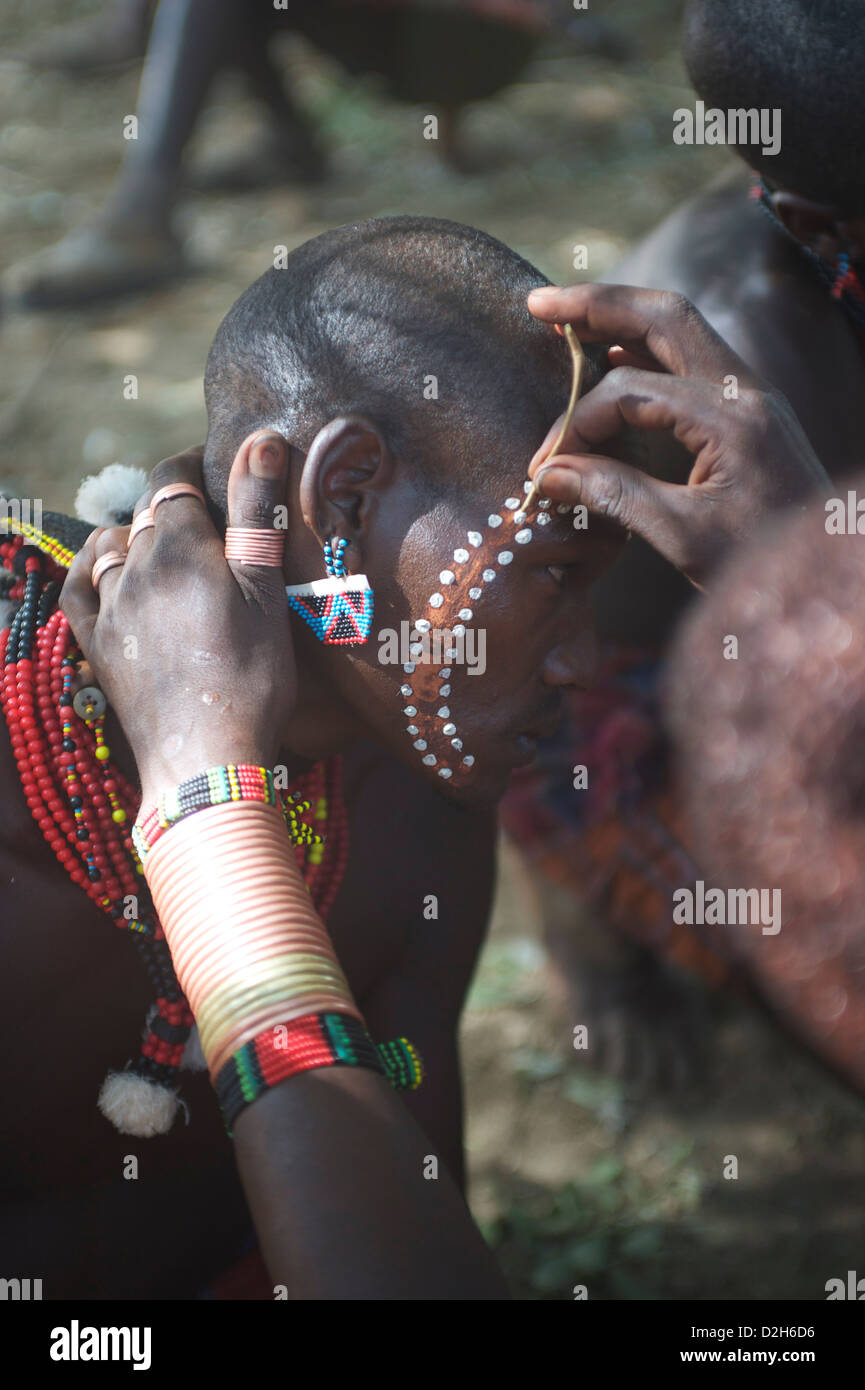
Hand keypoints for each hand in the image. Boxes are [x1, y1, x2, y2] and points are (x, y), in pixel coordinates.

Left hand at [61, 431, 294, 804]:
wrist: (208, 759)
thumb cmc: (252, 679)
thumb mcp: (267, 591)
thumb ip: (257, 511)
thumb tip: (262, 437)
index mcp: (180, 549)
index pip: (175, 480)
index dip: (197, 465)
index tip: (223, 468)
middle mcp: (134, 569)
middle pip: (150, 514)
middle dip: (179, 505)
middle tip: (217, 522)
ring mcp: (110, 607)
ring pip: (114, 546)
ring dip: (141, 536)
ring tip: (175, 550)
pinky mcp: (97, 644)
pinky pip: (78, 587)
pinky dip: (91, 566)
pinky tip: (109, 564)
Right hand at [527, 284, 830, 585]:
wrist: (828, 576)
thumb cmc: (760, 563)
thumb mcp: (683, 537)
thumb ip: (615, 496)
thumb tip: (548, 474)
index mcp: (732, 419)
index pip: (632, 391)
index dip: (580, 420)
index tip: (548, 463)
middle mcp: (747, 390)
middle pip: (665, 317)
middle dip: (599, 305)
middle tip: (539, 304)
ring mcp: (752, 394)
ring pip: (681, 328)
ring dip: (623, 318)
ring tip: (567, 320)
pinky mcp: (750, 410)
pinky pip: (693, 358)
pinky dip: (647, 349)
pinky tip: (615, 357)